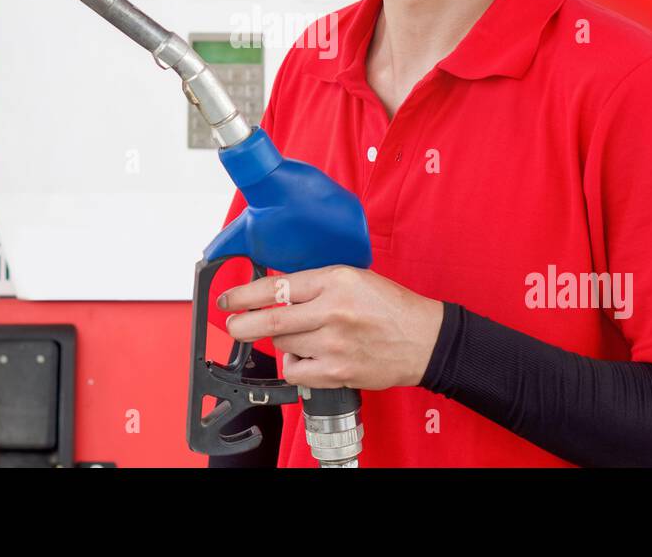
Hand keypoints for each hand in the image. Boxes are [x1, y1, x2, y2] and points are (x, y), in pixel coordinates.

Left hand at [219, 265, 443, 390]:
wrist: (423, 340)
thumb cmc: (389, 307)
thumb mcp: (354, 278)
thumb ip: (316, 283)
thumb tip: (275, 291)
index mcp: (336, 281)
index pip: (278, 287)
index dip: (245, 294)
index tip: (229, 299)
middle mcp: (333, 310)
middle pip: (271, 319)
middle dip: (242, 324)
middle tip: (232, 325)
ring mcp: (334, 344)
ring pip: (283, 344)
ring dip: (283, 341)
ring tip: (302, 336)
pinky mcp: (337, 372)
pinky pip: (296, 370)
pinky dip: (295, 364)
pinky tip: (309, 356)